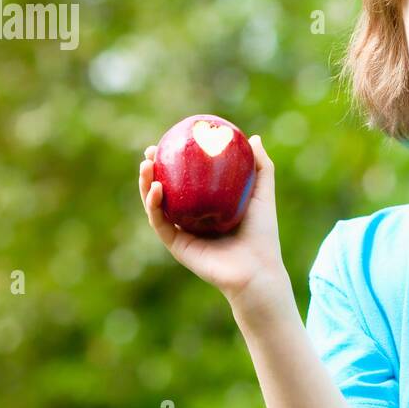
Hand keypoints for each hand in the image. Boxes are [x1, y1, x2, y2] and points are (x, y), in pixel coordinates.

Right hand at [138, 134, 290, 309]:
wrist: (258, 269)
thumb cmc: (263, 234)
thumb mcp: (262, 194)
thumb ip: (261, 167)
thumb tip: (253, 138)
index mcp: (207, 206)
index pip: (185, 180)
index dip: (174, 161)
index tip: (170, 140)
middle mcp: (191, 218)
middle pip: (165, 191)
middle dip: (152, 170)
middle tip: (151, 152)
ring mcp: (182, 232)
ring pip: (156, 205)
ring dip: (146, 184)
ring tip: (147, 164)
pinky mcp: (177, 246)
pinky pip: (160, 223)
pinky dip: (154, 206)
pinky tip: (156, 188)